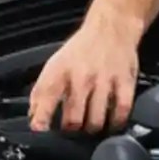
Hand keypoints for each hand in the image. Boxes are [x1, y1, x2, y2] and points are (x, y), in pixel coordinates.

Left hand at [28, 12, 140, 133]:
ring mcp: (104, 80)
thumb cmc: (81, 49)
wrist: (111, 28)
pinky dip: (115, 123)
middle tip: (71, 130)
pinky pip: (120, 112)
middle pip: (73, 119)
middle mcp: (81, 76)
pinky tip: (110, 122)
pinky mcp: (124, 83)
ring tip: (89, 126)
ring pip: (96, 121)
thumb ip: (43, 90)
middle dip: (70, 131)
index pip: (46, 98)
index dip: (41, 118)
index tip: (39, 130)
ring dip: (91, 129)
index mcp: (60, 70)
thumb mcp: (55, 64)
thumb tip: (34, 116)